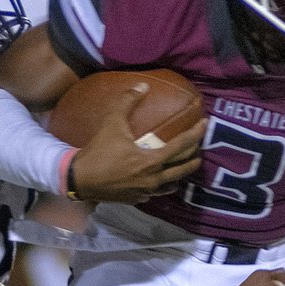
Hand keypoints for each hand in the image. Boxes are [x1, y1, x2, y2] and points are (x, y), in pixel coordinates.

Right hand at [67, 83, 205, 202]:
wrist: (80, 180)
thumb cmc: (98, 152)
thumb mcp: (111, 123)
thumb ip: (127, 102)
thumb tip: (142, 86)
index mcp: (151, 161)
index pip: (181, 146)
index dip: (195, 134)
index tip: (204, 124)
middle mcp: (153, 179)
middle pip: (183, 169)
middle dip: (194, 158)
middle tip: (200, 148)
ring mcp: (146, 192)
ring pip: (172, 184)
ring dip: (181, 174)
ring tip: (184, 164)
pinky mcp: (137, 199)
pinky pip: (157, 192)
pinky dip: (163, 185)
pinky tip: (161, 180)